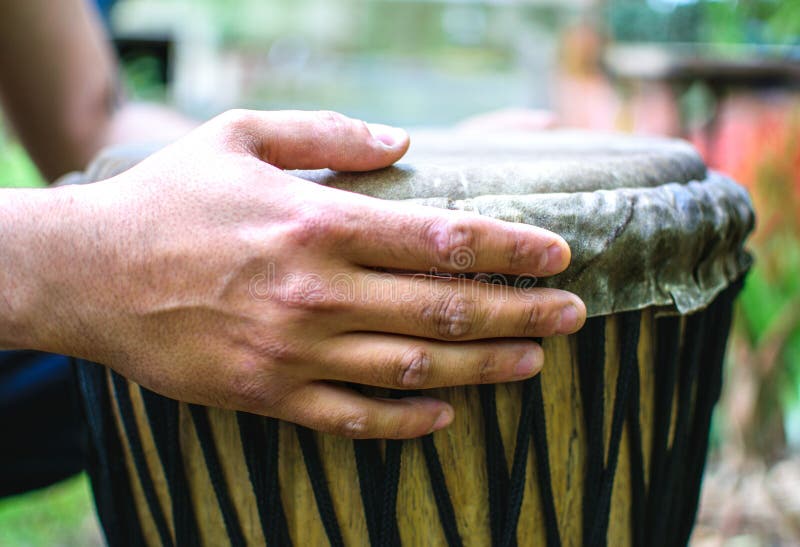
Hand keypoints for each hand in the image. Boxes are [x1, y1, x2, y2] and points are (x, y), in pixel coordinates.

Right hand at [12, 109, 585, 438]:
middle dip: (521, 311)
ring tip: (533, 361)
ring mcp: (294, 351)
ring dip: (483, 366)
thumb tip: (403, 141)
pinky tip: (447, 414)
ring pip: (414, 367)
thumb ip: (327, 132)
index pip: (443, 239)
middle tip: (574, 314)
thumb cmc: (169, 200)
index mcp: (317, 221)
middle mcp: (316, 291)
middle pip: (445, 307)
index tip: (558, 255)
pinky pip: (353, 419)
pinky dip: (408, 420)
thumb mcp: (240, 134)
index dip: (511, 248)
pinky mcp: (267, 395)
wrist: (88, 274)